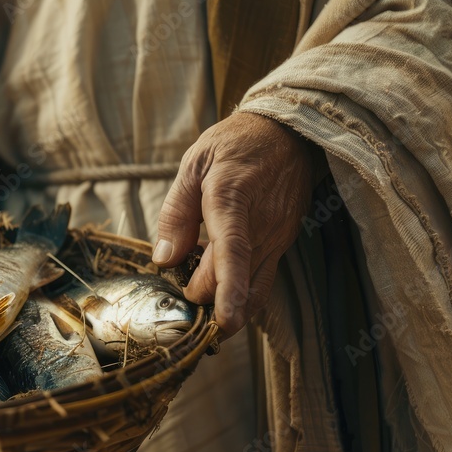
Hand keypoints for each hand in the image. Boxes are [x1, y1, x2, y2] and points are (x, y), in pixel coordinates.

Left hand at [153, 112, 318, 335]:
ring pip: (252, 287)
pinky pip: (262, 278)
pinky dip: (240, 289)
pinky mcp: (284, 242)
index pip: (232, 251)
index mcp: (232, 198)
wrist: (286, 131)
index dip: (228, 290)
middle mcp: (262, 223)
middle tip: (180, 277)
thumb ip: (176, 213)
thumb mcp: (193, 165)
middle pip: (234, 279)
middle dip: (203, 294)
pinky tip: (219, 277)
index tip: (224, 321)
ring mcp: (278, 235)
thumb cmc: (234, 144)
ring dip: (223, 297)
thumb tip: (164, 258)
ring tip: (199, 283)